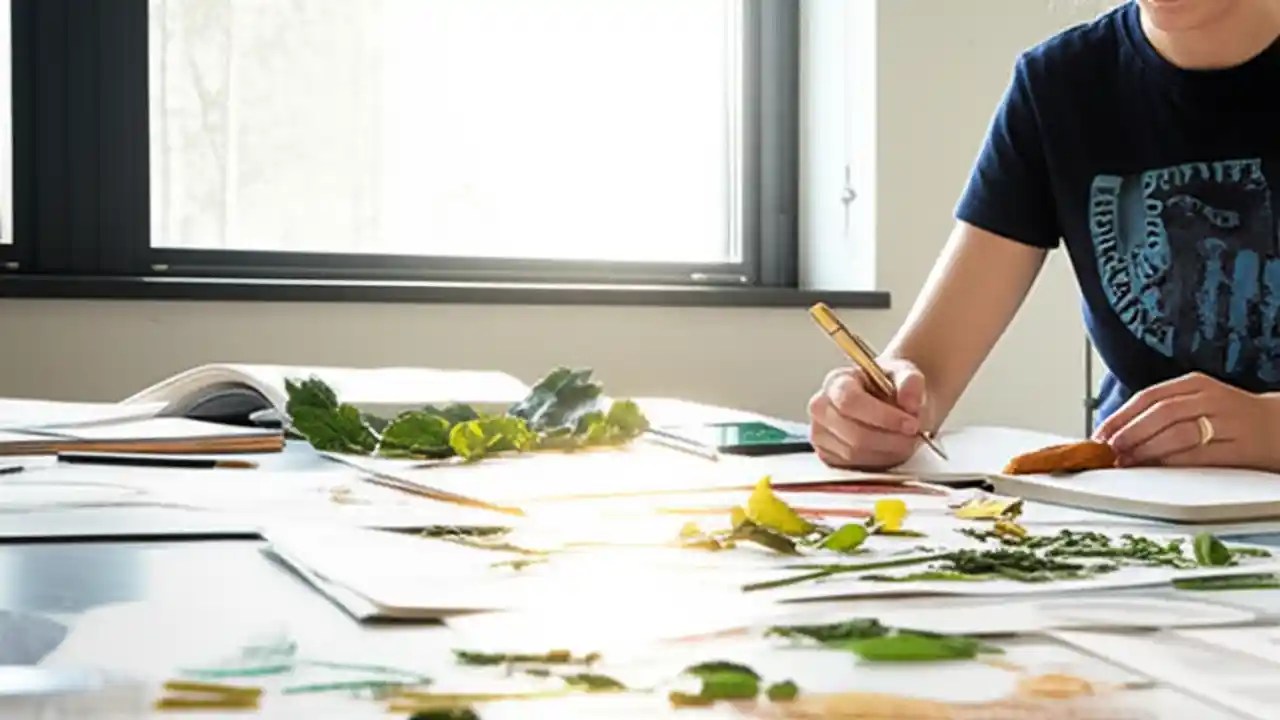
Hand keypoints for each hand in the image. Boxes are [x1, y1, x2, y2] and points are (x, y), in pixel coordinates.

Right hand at [807, 359, 926, 469]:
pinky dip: (878, 463)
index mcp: (836, 381)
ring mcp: (820, 433)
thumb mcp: (905, 374)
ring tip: (903, 440)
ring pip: (854, 453)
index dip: (882, 416)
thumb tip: (909, 401)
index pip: (850, 401)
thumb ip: (910, 381)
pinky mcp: (826, 456)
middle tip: (912, 436)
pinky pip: (853, 467)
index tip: (910, 423)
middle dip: (889, 439)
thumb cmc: (890, 388)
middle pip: (852, 433)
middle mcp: (822, 407)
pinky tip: (888, 449)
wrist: (886, 402)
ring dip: (886, 452)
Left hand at [1094, 372, 1279, 470]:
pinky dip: (1173, 462)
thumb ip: (1160, 413)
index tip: (1100, 435)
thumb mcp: (1196, 402)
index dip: (1120, 417)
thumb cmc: (1229, 417)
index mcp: (1195, 383)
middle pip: (1161, 414)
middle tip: (1110, 451)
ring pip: (1178, 433)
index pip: (1148, 397)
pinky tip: (1157, 468)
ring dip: (1147, 450)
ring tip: (1127, 462)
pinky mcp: (1241, 447)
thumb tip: (1116, 434)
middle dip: (1130, 434)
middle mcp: (1211, 398)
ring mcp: (1228, 421)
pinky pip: (1201, 455)